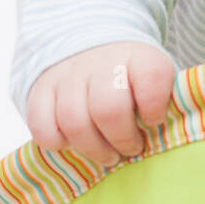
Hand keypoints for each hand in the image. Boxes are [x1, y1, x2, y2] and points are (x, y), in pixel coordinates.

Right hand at [25, 41, 175, 167]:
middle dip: (123, 139)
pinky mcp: (41, 90)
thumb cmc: (133, 78)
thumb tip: (160, 134)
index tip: (155, 120)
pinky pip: (42, 126)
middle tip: (132, 149)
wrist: (94, 48)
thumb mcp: (157, 79)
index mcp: (139, 57)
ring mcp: (68, 75)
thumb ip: (163, 101)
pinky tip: (75, 142)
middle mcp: (101, 63)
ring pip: (74, 122)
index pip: (151, 76)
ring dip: (95, 149)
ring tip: (109, 155)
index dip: (155, 106)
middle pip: (108, 109)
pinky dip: (58, 143)